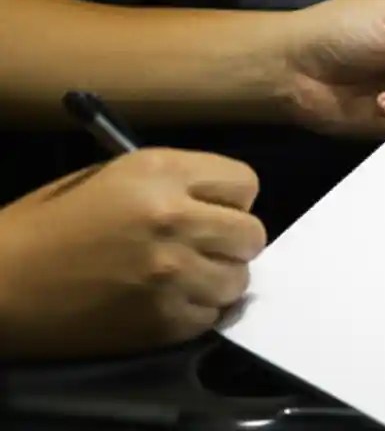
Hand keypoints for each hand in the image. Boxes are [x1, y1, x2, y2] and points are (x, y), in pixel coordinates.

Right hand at [0, 149, 265, 359]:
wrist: (1, 284)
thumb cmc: (49, 223)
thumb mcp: (113, 177)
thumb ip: (176, 184)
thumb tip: (221, 203)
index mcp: (161, 173)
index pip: (245, 183)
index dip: (231, 199)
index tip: (213, 210)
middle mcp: (176, 219)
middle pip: (252, 234)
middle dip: (233, 240)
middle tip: (204, 247)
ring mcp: (173, 273)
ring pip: (239, 279)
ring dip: (218, 279)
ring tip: (184, 277)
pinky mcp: (165, 319)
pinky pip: (213, 315)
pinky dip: (197, 311)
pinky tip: (167, 301)